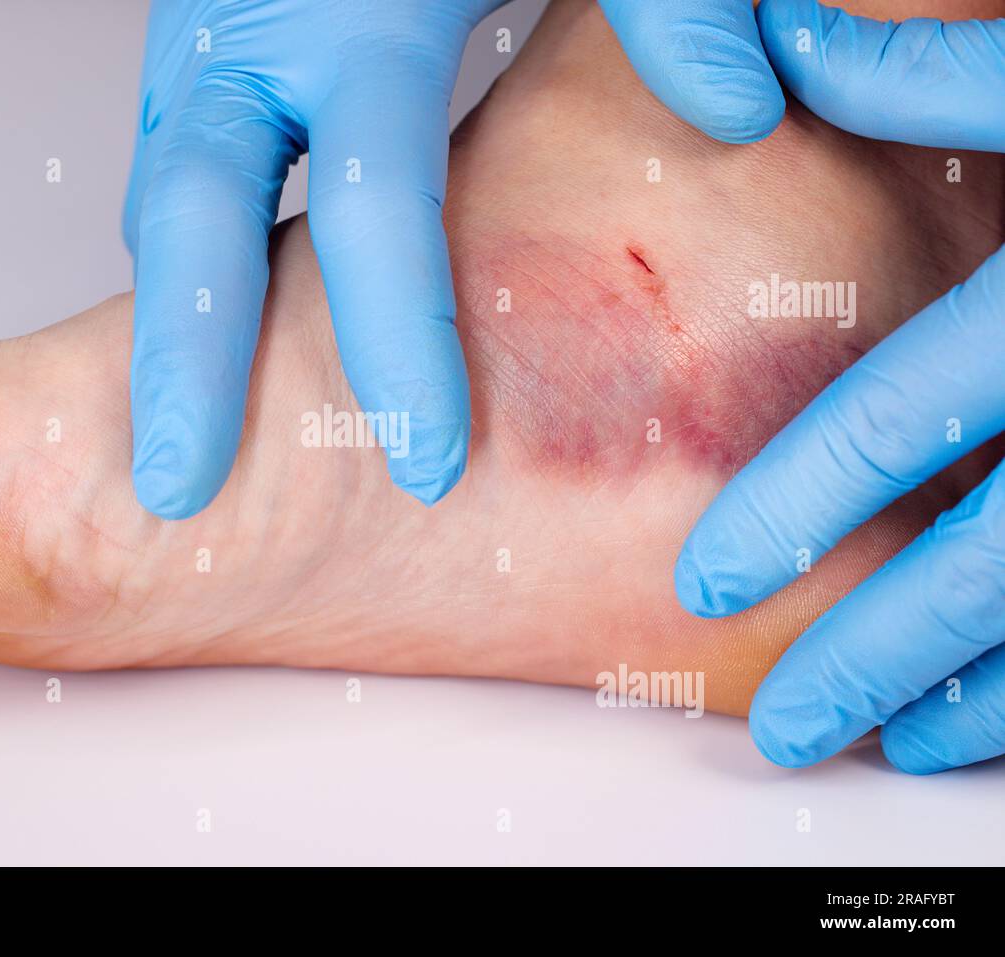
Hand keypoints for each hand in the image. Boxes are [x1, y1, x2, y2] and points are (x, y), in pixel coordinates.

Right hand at [123, 0, 788, 518]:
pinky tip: (215, 334)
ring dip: (166, 325)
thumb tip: (732, 110)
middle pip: (186, 220)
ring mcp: (199, 44)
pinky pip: (168, 177)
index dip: (397, 343)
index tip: (428, 464)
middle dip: (180, 366)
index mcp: (357, 11)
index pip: (373, 204)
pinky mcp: (187, 58)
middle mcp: (253, 35)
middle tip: (181, 493)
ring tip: (179, 447)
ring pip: (161, 207)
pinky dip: (184, 265)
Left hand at [674, 0, 1004, 772]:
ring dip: (968, 694)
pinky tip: (981, 724)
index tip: (705, 579)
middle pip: (984, 562)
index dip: (796, 507)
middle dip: (873, 651)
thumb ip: (948, 77)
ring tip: (876, 742)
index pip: (904, 418)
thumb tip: (793, 45)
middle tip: (781, 726)